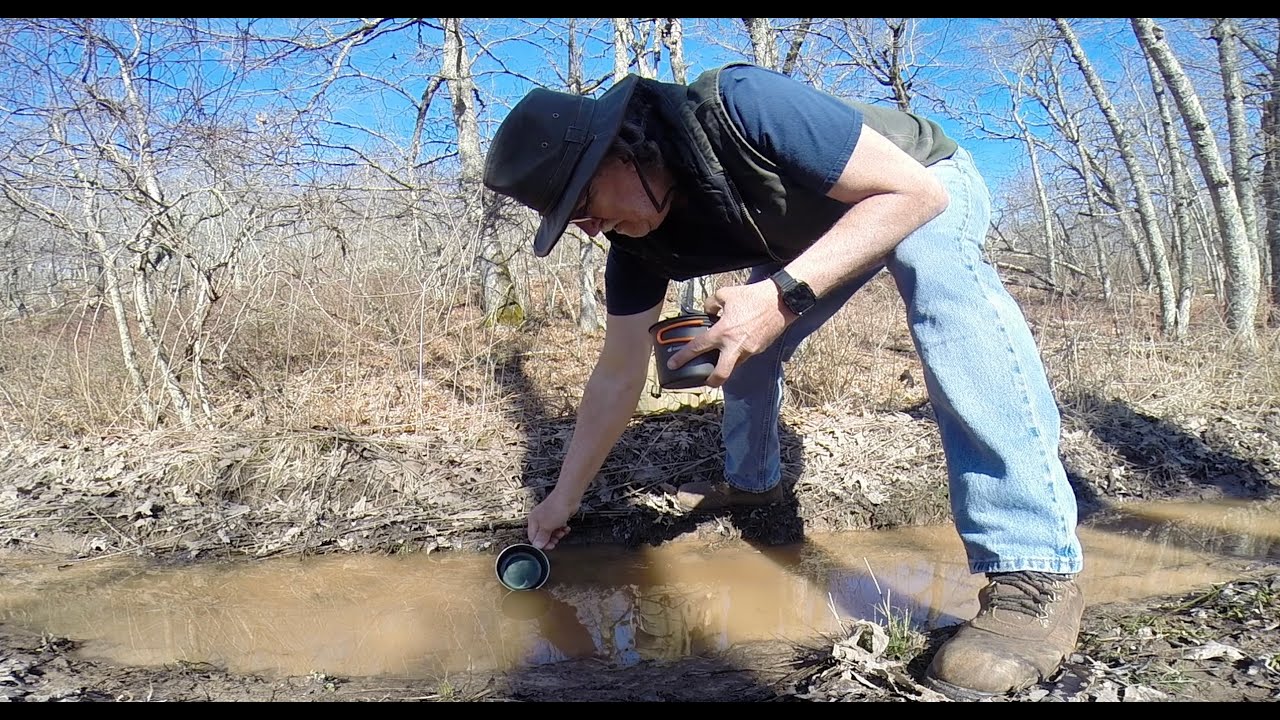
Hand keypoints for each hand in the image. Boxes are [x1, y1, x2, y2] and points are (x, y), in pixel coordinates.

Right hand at [527, 490, 578, 549]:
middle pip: (543, 536)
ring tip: (561, 532)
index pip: (533, 538)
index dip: (541, 544)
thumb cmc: (556, 507)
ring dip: (558, 534)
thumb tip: (538, 546)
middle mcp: (539, 519)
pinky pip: (558, 527)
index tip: (549, 546)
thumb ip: (542, 537)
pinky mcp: (557, 517)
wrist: (568, 497)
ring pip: (551, 532)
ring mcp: (549, 518)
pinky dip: (562, 529)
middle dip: (551, 539)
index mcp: (533, 521)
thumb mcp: (547, 526)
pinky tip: (566, 527)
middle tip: (556, 540)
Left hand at [665, 280, 791, 386]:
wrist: (781, 301)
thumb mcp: (726, 294)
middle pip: (721, 374)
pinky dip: (739, 354)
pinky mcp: (759, 349)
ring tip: (722, 358)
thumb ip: (711, 303)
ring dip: (727, 365)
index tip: (674, 364)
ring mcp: (749, 350)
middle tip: (706, 381)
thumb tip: (708, 309)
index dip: (683, 358)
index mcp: (722, 332)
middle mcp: (735, 346)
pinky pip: (745, 356)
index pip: (697, 348)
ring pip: (734, 366)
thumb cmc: (754, 297)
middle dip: (711, 381)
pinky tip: (737, 345)